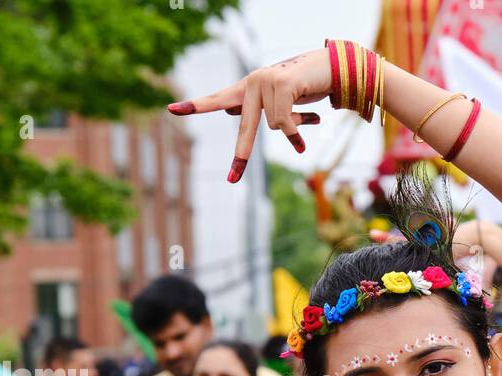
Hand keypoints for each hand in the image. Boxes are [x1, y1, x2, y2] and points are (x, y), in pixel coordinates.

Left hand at [168, 48, 332, 174]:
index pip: (218, 98)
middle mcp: (253, 82)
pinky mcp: (280, 85)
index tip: (171, 109)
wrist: (330, 69)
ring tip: (309, 116)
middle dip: (242, 155)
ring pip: (274, 126)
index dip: (195, 105)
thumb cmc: (305, 86)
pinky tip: (316, 119)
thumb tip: (228, 111)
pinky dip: (299, 128)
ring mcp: (265, 81)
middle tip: (232, 180)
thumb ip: (255, 107)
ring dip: (295, 127)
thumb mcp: (278, 101)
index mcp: (248, 88)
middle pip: (245, 127)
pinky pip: (285, 123)